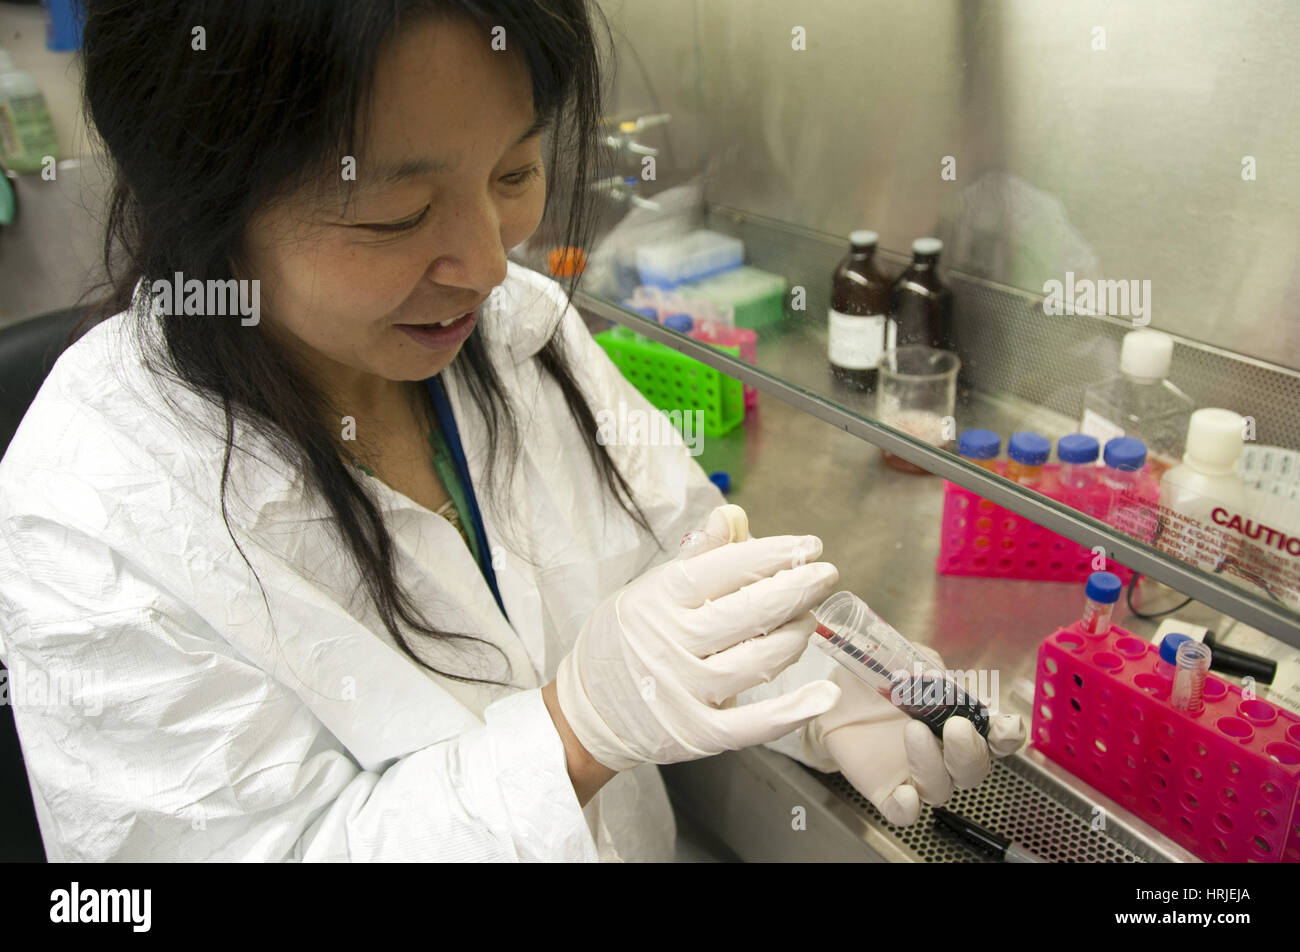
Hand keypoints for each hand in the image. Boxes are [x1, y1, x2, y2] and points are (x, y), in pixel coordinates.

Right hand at [556, 505, 841, 770]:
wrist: (588, 711)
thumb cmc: (626, 640)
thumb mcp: (649, 590)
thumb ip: (698, 557)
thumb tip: (734, 515)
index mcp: (657, 600)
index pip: (724, 569)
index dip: (772, 554)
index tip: (809, 547)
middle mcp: (669, 644)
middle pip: (748, 613)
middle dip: (797, 589)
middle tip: (826, 575)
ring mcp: (683, 692)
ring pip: (757, 662)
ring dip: (794, 637)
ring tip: (808, 620)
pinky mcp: (697, 733)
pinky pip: (752, 724)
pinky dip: (792, 710)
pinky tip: (823, 695)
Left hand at [807, 646, 1025, 825]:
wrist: (835, 698)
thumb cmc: (877, 680)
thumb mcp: (903, 662)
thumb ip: (926, 668)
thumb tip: (939, 677)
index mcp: (958, 721)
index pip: (996, 738)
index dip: (1007, 736)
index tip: (1004, 725)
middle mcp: (944, 754)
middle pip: (973, 768)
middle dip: (970, 750)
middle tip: (956, 726)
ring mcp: (916, 776)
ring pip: (941, 789)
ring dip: (933, 764)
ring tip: (913, 730)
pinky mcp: (887, 791)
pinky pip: (904, 813)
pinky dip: (908, 808)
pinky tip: (905, 796)